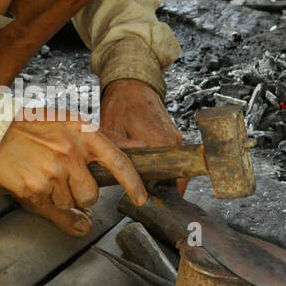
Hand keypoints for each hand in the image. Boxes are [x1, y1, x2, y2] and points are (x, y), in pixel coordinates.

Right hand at [0, 112, 146, 235]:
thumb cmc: (33, 127)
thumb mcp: (68, 124)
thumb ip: (97, 144)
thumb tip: (131, 155)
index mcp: (83, 133)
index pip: (117, 162)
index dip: (132, 184)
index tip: (141, 198)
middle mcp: (70, 153)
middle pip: (91, 195)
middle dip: (82, 195)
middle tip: (66, 181)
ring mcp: (51, 173)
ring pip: (70, 204)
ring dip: (60, 198)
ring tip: (44, 176)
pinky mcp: (33, 189)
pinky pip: (50, 209)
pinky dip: (46, 203)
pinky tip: (36, 185)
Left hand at [98, 79, 186, 193]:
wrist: (132, 83)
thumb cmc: (120, 103)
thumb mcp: (110, 128)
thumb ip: (117, 152)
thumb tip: (121, 175)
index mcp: (159, 141)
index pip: (169, 179)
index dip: (158, 194)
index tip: (147, 202)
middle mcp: (173, 141)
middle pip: (173, 177)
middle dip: (159, 188)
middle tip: (142, 196)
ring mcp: (176, 137)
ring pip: (173, 167)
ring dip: (161, 176)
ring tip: (143, 183)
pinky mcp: (174, 134)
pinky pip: (171, 157)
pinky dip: (161, 164)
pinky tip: (146, 166)